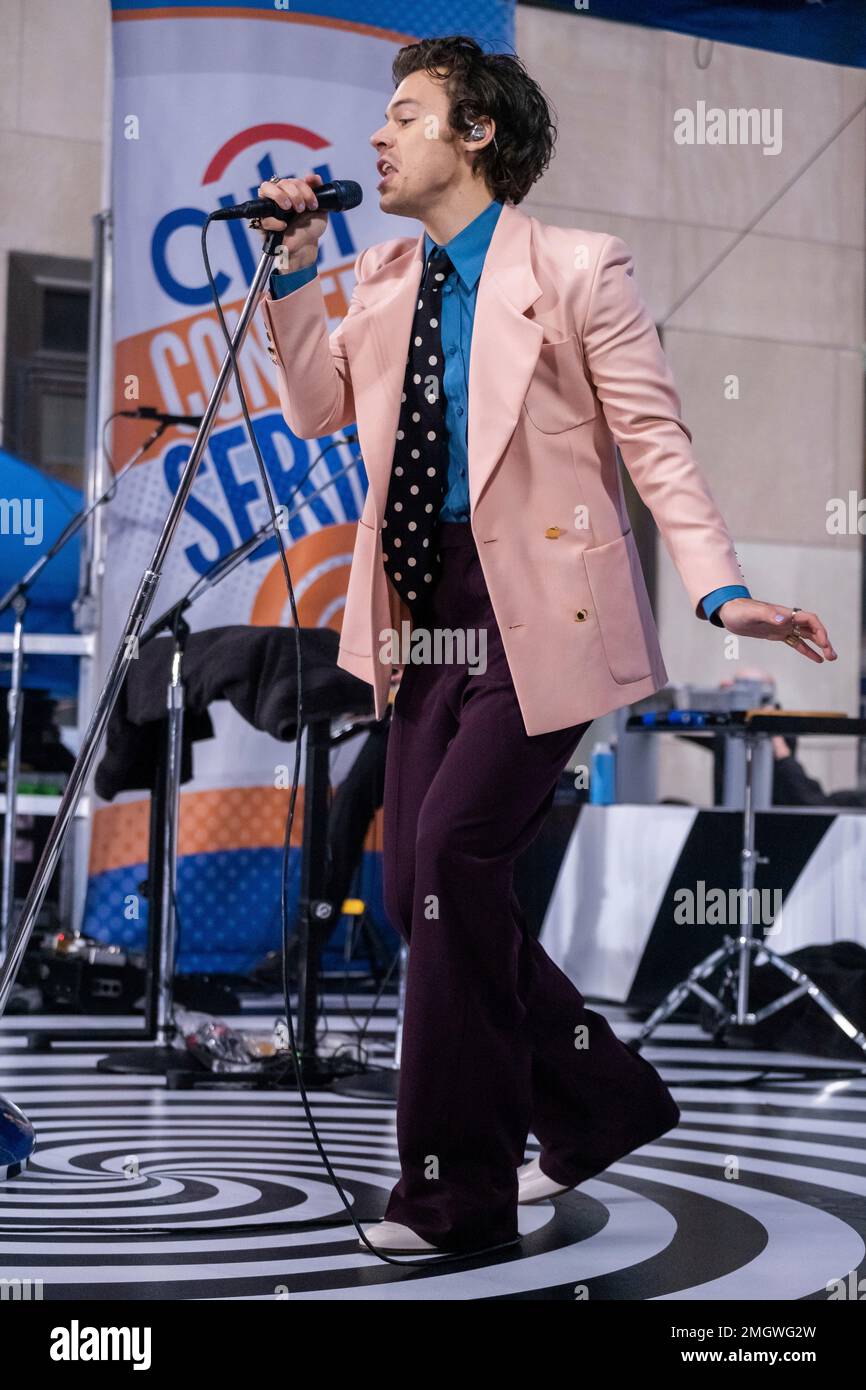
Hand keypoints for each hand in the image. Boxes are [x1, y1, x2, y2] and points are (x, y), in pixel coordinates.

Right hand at [254, 171, 327, 268]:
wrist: (305, 247)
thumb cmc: (310, 228)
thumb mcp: (320, 209)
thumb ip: (318, 191)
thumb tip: (313, 176)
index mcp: (291, 191)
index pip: (293, 181)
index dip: (305, 189)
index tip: (314, 205)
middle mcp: (279, 196)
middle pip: (281, 182)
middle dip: (294, 193)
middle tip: (301, 208)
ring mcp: (269, 207)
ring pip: (265, 188)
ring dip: (279, 196)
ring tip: (288, 208)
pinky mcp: (262, 223)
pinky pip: (263, 216)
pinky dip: (274, 220)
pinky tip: (284, 225)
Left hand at [717, 598, 836, 663]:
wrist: (729, 612)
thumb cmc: (739, 610)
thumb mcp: (752, 612)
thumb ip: (768, 614)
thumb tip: (784, 620)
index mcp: (784, 614)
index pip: (809, 619)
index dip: (819, 630)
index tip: (824, 643)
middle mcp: (787, 620)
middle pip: (812, 629)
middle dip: (824, 641)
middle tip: (832, 655)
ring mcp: (783, 627)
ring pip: (807, 637)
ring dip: (819, 646)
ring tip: (830, 658)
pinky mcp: (777, 634)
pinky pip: (796, 642)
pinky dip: (807, 650)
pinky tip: (816, 659)